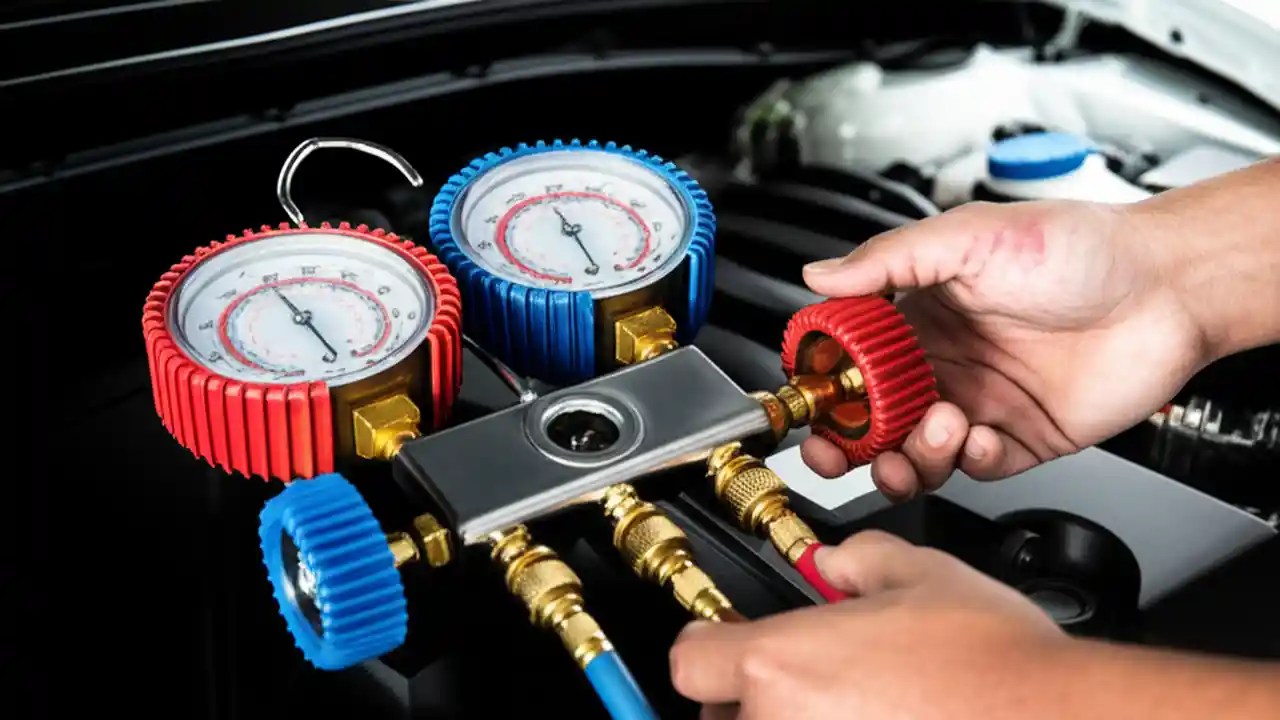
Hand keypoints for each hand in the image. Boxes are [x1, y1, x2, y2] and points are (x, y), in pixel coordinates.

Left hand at [669, 530, 1069, 719]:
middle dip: (750, 699)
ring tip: (855, 711)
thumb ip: (860, 561)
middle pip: (719, 717)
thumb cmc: (997, 665)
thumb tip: (839, 563)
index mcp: (779, 663)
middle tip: (809, 686)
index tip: (728, 645)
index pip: (690, 661)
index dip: (711, 646)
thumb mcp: (923, 574)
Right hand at [798, 200, 1207, 497]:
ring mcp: (978, 402)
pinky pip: (973, 468)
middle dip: (847, 445)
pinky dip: (964, 462)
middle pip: (872, 421)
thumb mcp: (971, 236)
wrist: (1167, 287)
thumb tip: (819, 275)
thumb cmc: (1080, 248)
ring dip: (909, 456)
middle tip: (838, 452)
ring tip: (936, 426)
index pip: (850, 361)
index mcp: (920, 314)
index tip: (812, 400)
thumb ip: (889, 259)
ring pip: (915, 453)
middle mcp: (942, 362)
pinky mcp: (1019, 438)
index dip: (825, 386)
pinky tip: (974, 436)